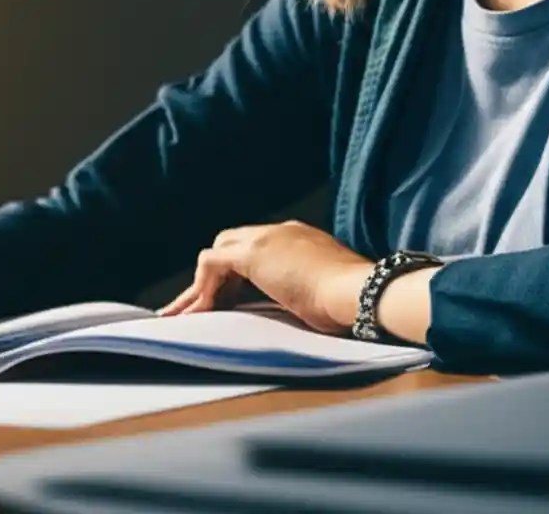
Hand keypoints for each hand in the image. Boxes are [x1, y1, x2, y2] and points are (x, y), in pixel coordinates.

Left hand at [159, 220, 372, 333]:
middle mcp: (280, 232)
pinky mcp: (253, 253)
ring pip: (217, 255)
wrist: (364, 291)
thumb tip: (301, 311)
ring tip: (183, 316)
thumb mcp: (325, 294)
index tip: (228, 303)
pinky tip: (197, 314)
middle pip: (230, 246)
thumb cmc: (354, 302)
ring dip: (201, 287)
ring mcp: (267, 239)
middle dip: (213, 279)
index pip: (257, 249)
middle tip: (200, 309)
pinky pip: (212, 265)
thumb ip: (306, 293)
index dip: (238, 277)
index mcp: (300, 239)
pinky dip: (201, 290)